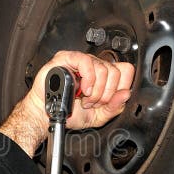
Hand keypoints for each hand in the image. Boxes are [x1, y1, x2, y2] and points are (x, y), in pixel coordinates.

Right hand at [0, 51, 134, 154]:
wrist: (47, 114)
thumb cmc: (67, 112)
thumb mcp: (98, 116)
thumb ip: (114, 107)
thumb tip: (126, 94)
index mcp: (102, 75)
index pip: (125, 70)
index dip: (120, 87)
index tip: (109, 100)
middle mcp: (93, 66)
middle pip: (115, 72)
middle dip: (106, 93)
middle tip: (93, 103)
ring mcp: (80, 60)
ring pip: (103, 67)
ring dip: (95, 90)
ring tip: (84, 99)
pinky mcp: (67, 58)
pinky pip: (86, 60)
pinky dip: (88, 78)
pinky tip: (82, 89)